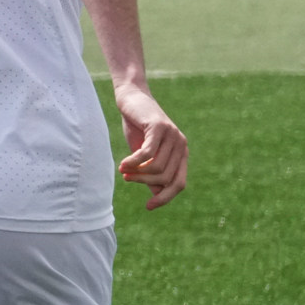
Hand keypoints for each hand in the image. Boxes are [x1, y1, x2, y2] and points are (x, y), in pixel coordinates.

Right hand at [115, 85, 187, 209]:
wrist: (131, 97)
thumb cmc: (137, 126)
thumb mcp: (144, 153)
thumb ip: (151, 171)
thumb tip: (158, 194)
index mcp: (181, 153)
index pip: (178, 183)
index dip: (165, 198)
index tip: (148, 207)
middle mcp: (181, 144)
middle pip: (165, 178)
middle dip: (143, 182)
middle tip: (126, 178)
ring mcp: (172, 135)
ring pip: (156, 168)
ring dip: (137, 173)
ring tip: (123, 170)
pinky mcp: (159, 127)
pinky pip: (147, 154)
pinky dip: (133, 162)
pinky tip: (123, 164)